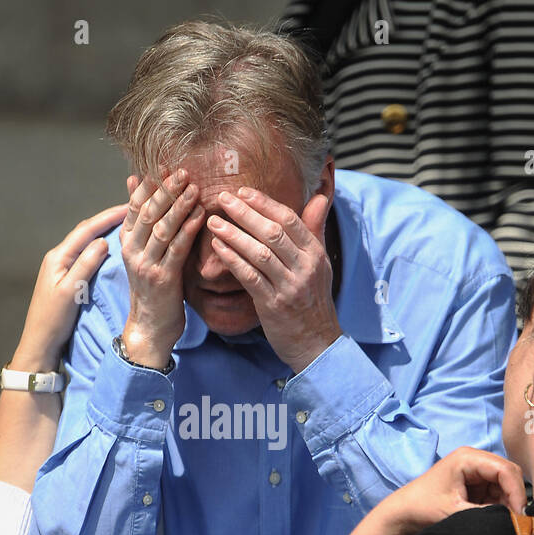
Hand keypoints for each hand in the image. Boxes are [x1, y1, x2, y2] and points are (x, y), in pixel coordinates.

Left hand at [10, 203, 126, 371]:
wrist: (40, 341)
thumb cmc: (53, 319)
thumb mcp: (71, 292)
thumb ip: (85, 265)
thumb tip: (103, 242)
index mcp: (58, 257)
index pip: (86, 230)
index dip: (107, 218)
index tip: (128, 208)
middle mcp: (59, 257)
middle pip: (86, 232)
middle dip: (107, 220)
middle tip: (131, 211)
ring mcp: (62, 266)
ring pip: (86, 242)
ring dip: (104, 231)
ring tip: (125, 224)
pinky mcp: (66, 276)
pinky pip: (86, 254)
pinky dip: (100, 246)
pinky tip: (112, 246)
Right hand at [119, 170, 204, 368]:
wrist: (150, 326)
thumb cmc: (152, 287)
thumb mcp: (141, 253)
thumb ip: (141, 221)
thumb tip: (133, 182)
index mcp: (126, 243)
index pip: (134, 206)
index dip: (148, 185)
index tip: (163, 165)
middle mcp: (132, 252)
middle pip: (147, 213)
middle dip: (165, 190)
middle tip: (183, 172)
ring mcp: (147, 265)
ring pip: (161, 228)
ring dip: (178, 206)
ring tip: (194, 187)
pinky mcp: (163, 279)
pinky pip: (177, 249)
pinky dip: (188, 230)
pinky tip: (200, 215)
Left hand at [206, 187, 340, 372]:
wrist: (317, 343)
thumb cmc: (313, 300)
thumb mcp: (320, 264)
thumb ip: (314, 230)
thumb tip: (318, 197)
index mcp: (315, 254)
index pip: (289, 220)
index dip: (264, 203)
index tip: (243, 192)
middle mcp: (305, 268)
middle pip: (273, 233)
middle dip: (245, 213)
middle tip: (223, 198)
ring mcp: (289, 287)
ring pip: (259, 254)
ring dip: (234, 235)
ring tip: (213, 222)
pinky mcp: (274, 305)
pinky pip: (250, 278)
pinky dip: (232, 260)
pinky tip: (218, 248)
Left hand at [378, 447, 527, 534]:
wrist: (403, 514)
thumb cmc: (423, 508)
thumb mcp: (456, 512)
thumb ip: (487, 513)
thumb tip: (514, 518)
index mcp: (468, 458)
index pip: (505, 470)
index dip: (516, 491)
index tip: (519, 514)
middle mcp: (474, 459)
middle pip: (509, 474)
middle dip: (514, 496)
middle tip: (516, 520)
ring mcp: (475, 471)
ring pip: (505, 485)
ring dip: (507, 502)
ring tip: (503, 521)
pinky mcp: (475, 484)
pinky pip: (497, 492)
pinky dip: (499, 505)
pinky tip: (494, 518)